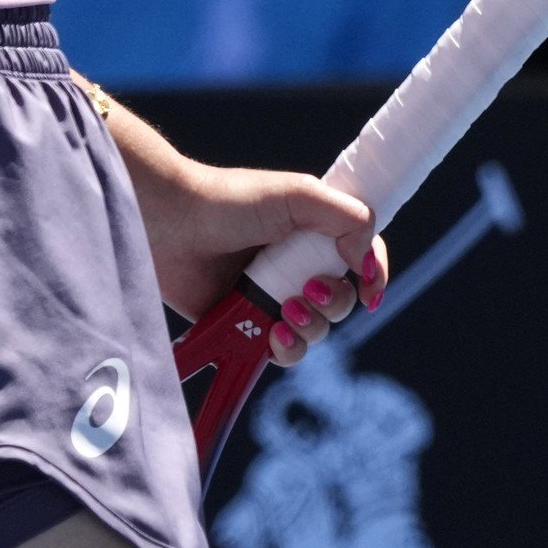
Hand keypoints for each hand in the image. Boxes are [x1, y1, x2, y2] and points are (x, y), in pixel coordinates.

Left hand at [120, 137, 390, 367]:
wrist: (173, 222)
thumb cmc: (231, 200)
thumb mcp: (299, 196)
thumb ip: (348, 218)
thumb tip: (368, 260)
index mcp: (314, 232)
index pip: (361, 255)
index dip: (373, 272)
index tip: (368, 286)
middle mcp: (297, 265)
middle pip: (342, 300)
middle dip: (334, 302)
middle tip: (307, 288)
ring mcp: (271, 297)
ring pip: (316, 330)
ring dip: (311, 327)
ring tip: (284, 311)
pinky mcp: (245, 326)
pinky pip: (282, 352)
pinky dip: (286, 348)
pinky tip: (272, 334)